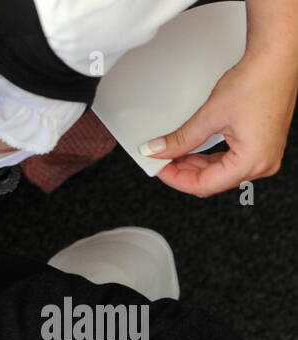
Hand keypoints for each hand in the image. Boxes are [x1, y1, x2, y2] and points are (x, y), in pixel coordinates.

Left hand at [140, 54, 297, 196]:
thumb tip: (157, 151)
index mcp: (253, 161)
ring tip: (174, 153)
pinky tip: (192, 150)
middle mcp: (263, 163)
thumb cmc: (258, 80)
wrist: (277, 58)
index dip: (176, 179)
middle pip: (212, 181)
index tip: (158, 169)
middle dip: (184, 172)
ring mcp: (265, 156)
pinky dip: (209, 158)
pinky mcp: (263, 146)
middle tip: (161, 160)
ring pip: (220, 173)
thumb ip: (181, 139)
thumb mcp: (210, 115)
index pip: (204, 185)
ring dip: (195, 165)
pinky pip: (231, 161)